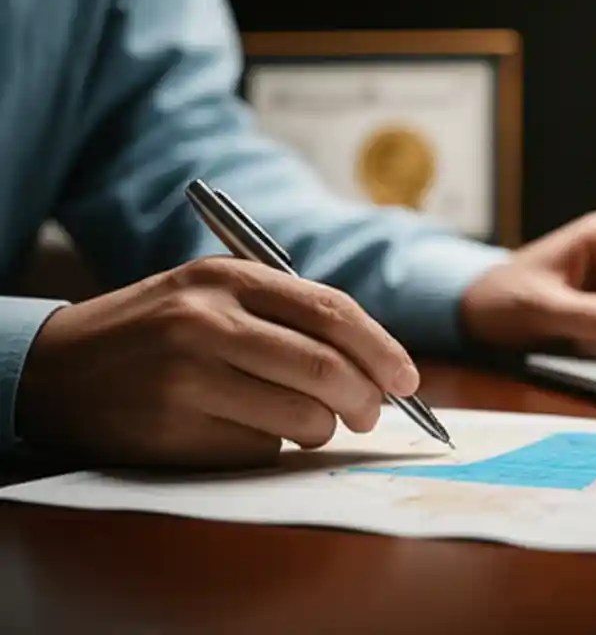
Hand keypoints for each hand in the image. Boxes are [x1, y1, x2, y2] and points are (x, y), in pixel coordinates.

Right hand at [15, 257, 419, 467]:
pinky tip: (238, 429)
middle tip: (372, 415)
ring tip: (304, 423)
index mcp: (229, 277)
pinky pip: (259, 448)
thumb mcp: (214, 294)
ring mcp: (189, 376)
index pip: (332, 312)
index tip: (407, 379)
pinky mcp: (174, 429)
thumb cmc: (157, 332)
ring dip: (320, 430)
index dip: (381, 349)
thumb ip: (288, 314)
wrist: (59, 369)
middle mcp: (208, 321)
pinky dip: (269, 446)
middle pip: (326, 369)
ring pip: (302, 418)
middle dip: (366, 400)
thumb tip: (377, 363)